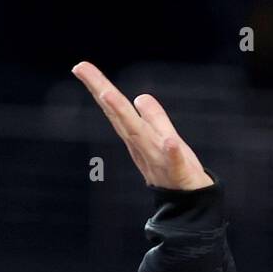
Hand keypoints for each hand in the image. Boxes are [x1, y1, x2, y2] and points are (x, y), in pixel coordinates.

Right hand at [71, 61, 213, 190]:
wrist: (192, 205)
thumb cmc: (176, 171)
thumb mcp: (164, 138)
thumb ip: (154, 118)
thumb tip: (140, 97)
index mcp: (138, 137)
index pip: (117, 109)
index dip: (99, 87)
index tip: (80, 67)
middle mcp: (143, 146)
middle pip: (121, 117)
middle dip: (103, 93)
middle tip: (82, 70)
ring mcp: (159, 160)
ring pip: (140, 137)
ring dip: (125, 117)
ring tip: (108, 96)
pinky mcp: (179, 173)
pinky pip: (174, 162)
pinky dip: (171, 153)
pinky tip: (170, 142)